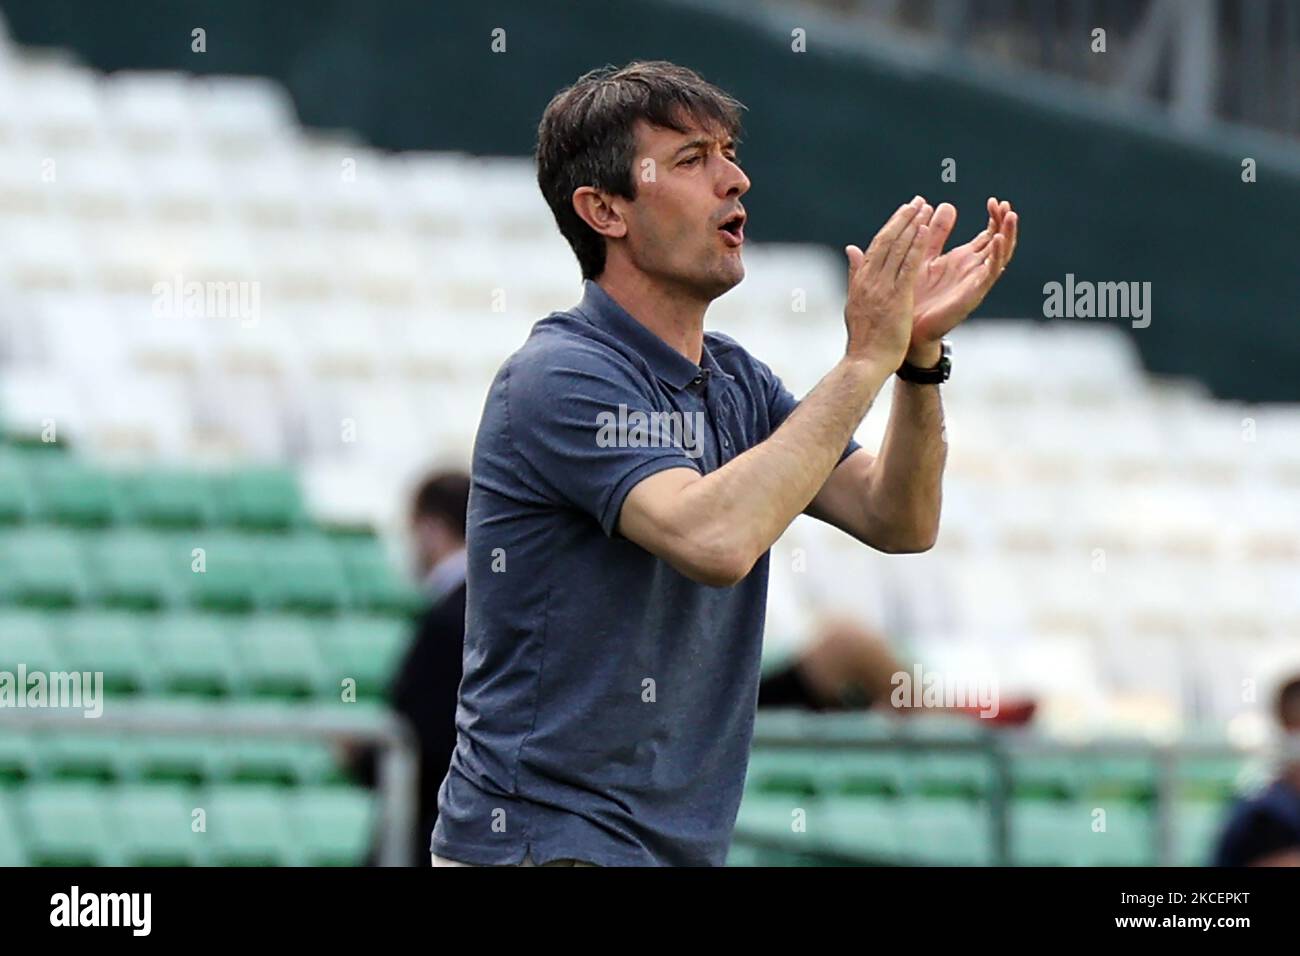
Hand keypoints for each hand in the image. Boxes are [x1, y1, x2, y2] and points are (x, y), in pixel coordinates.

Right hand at [843, 196, 931, 368]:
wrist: (864, 363)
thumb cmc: (863, 340)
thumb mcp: (854, 303)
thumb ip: (854, 275)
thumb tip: (851, 250)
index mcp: (860, 282)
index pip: (876, 247)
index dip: (891, 227)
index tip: (904, 212)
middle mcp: (869, 281)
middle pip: (887, 242)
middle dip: (903, 219)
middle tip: (918, 201)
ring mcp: (882, 289)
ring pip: (897, 250)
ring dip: (912, 226)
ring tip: (924, 208)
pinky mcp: (896, 298)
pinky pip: (907, 267)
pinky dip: (915, 247)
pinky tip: (924, 231)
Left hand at [907, 197, 1017, 363]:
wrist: (907, 327)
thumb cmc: (914, 294)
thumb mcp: (924, 255)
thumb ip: (935, 233)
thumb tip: (944, 204)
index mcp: (963, 260)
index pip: (988, 235)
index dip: (994, 218)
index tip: (994, 201)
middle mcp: (973, 269)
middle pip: (999, 242)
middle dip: (1005, 223)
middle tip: (1005, 204)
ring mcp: (975, 281)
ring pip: (1001, 255)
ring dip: (1007, 235)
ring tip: (1010, 216)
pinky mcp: (973, 293)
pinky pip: (990, 273)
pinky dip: (996, 256)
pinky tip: (997, 239)